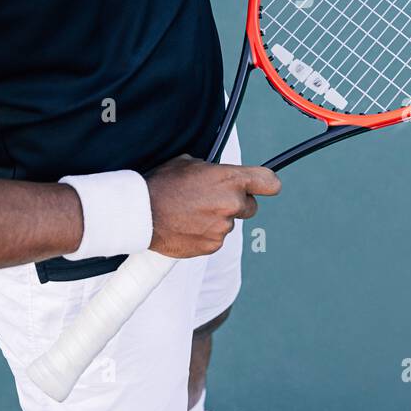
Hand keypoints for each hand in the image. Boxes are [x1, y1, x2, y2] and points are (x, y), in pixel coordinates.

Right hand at [145, 155, 280, 258]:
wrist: (141, 213)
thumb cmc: (162, 185)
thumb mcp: (190, 163)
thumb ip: (213, 171)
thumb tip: (218, 175)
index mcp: (230, 180)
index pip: (269, 182)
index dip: (267, 184)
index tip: (266, 186)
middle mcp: (231, 205)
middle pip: (250, 207)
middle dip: (236, 204)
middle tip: (212, 200)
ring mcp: (223, 228)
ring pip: (229, 223)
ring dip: (216, 219)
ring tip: (191, 213)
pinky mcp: (212, 246)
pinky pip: (216, 239)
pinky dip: (205, 234)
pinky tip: (187, 225)